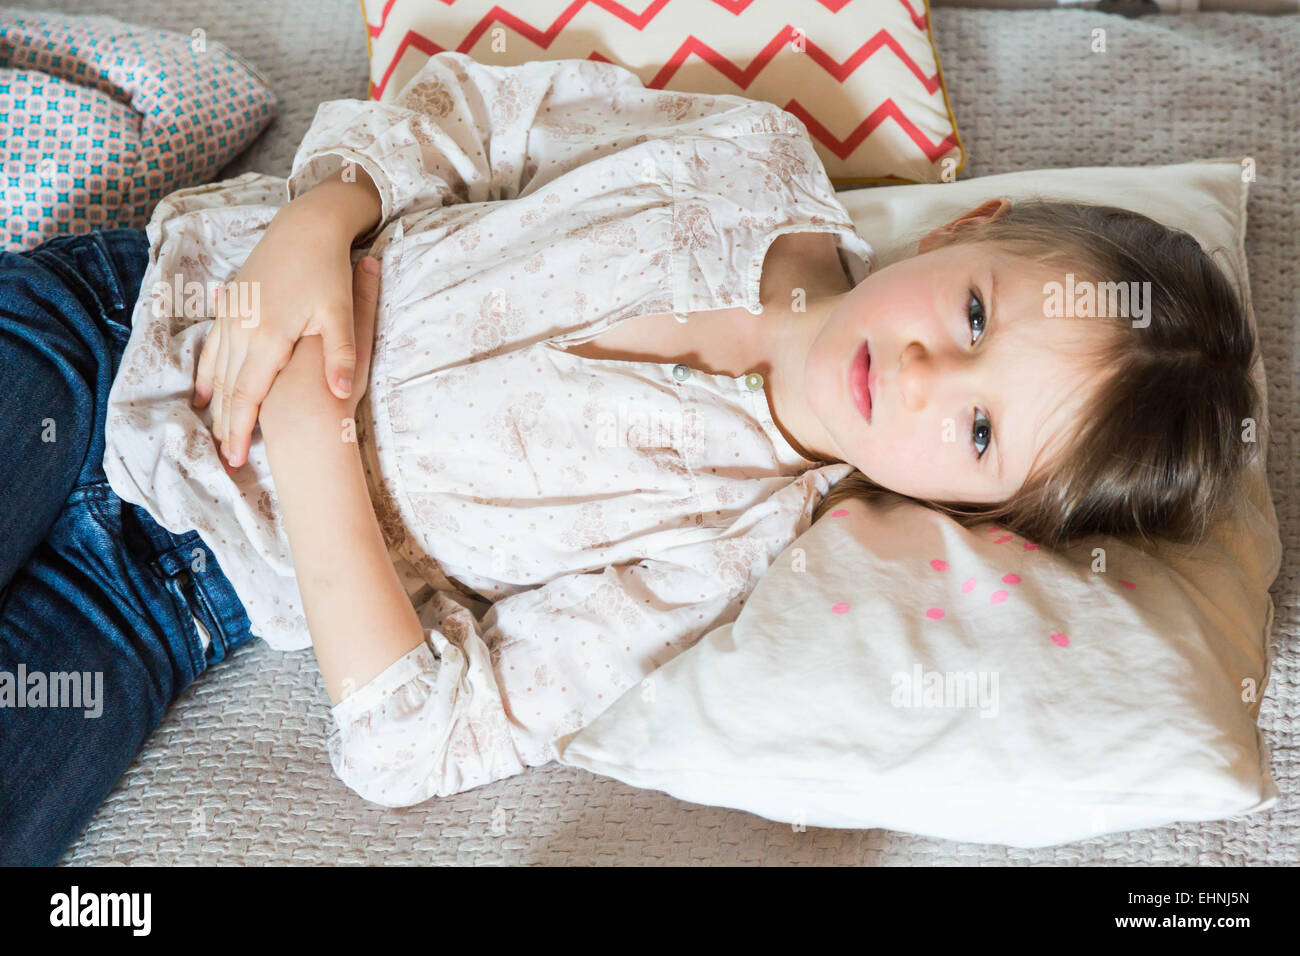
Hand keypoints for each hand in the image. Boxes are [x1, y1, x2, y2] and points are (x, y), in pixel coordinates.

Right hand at [193, 168, 381, 467]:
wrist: (306, 225)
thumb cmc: (328, 270)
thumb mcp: (343, 313)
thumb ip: (341, 355)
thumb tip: (342, 393)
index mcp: (269, 334)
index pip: (248, 395)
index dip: (239, 429)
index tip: (234, 459)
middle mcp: (242, 326)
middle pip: (229, 387)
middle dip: (224, 425)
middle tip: (222, 459)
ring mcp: (232, 314)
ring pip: (217, 367)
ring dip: (214, 401)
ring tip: (213, 431)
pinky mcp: (230, 304)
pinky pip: (213, 345)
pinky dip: (207, 372)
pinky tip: (203, 390)